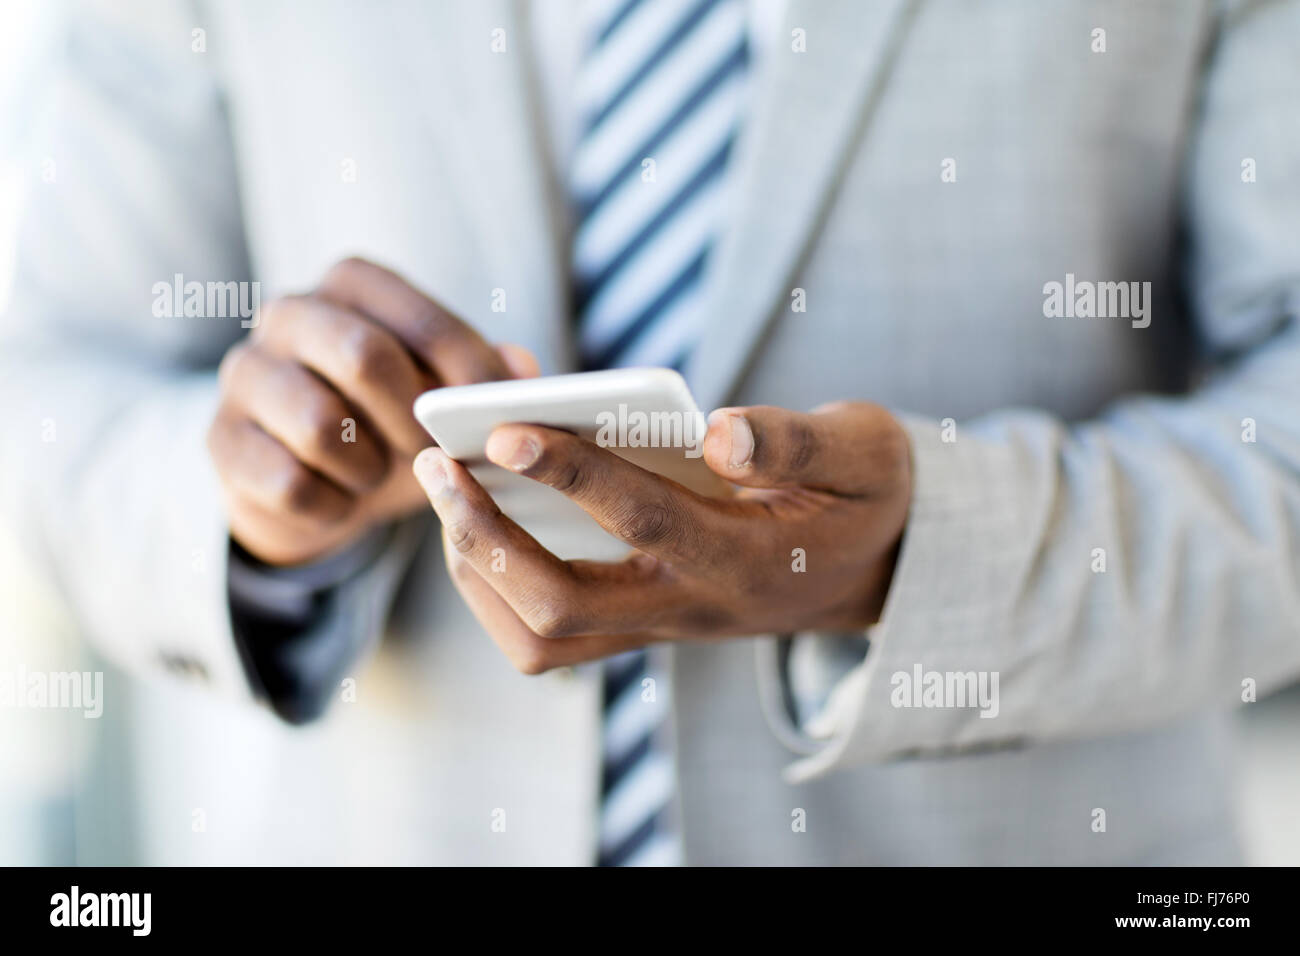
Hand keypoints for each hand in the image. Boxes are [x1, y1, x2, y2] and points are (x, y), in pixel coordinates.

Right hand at [209, 256, 537, 564]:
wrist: (313, 485)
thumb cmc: (391, 426)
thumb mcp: (445, 399)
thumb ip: (488, 378)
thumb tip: (524, 372)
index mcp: (353, 283)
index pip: (422, 320)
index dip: (470, 376)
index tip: (499, 422)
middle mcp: (288, 311)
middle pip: (364, 357)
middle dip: (413, 421)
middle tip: (435, 456)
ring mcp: (244, 372)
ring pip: (319, 425)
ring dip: (369, 467)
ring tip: (377, 474)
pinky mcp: (219, 439)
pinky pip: (290, 483)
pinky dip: (332, 506)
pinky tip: (340, 500)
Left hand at [413, 401, 911, 672]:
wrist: (878, 571)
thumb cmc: (865, 496)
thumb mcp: (864, 453)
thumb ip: (797, 444)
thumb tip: (718, 432)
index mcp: (747, 561)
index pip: (645, 520)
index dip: (572, 473)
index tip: (505, 428)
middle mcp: (693, 610)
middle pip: (562, 605)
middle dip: (485, 535)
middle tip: (436, 461)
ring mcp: (661, 628)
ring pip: (541, 637)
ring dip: (477, 567)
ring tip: (443, 487)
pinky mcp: (640, 626)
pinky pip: (547, 636)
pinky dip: (495, 584)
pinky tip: (480, 519)